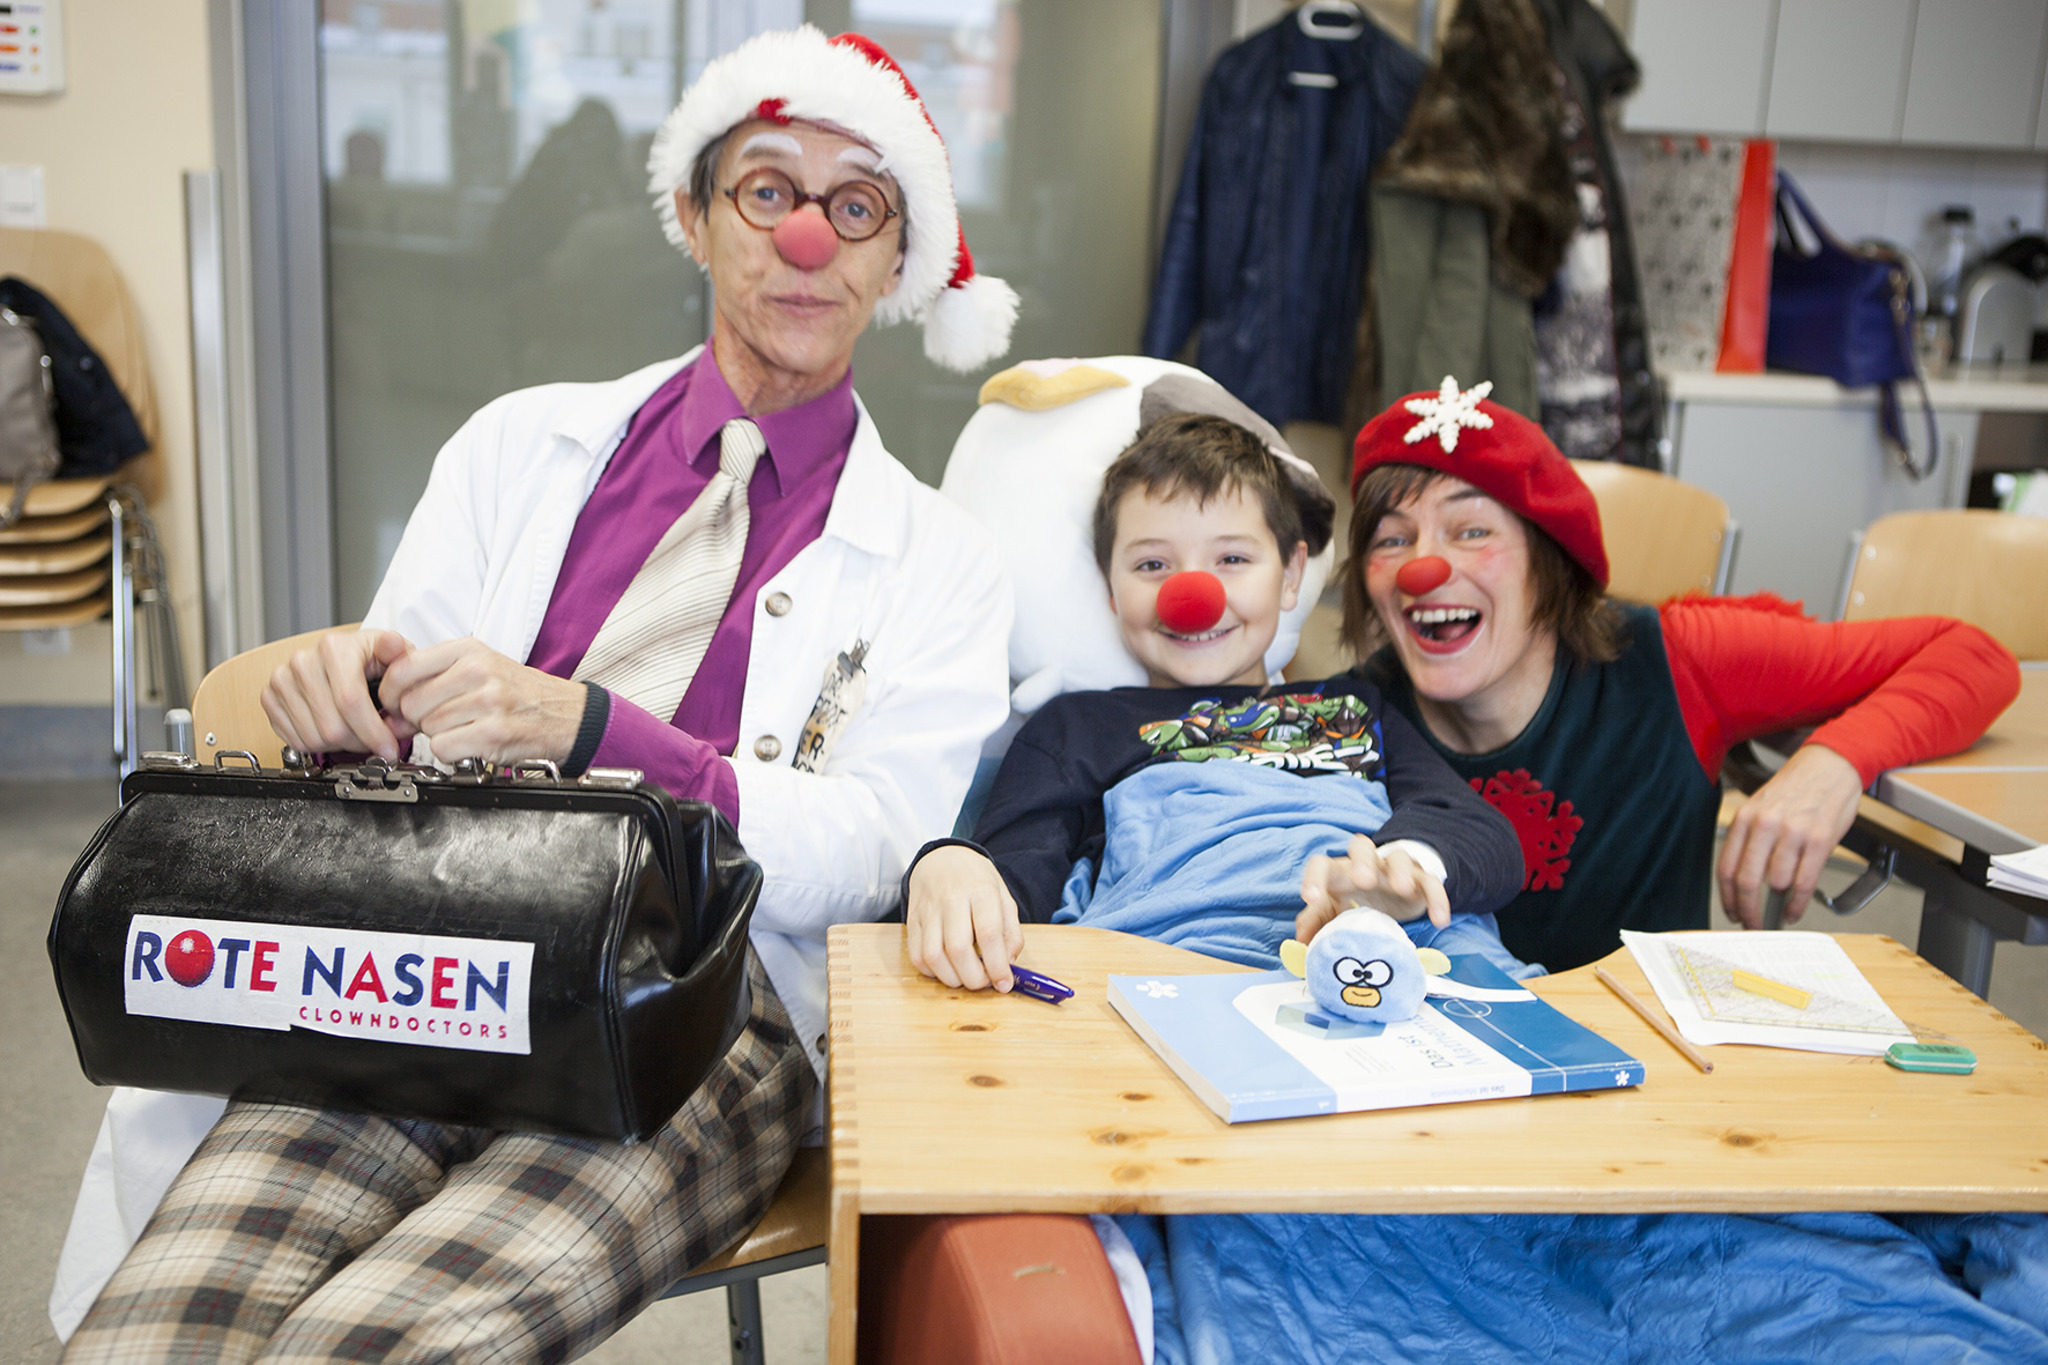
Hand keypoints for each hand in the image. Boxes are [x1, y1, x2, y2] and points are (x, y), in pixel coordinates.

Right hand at [262, 628, 416, 761]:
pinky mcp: (269, 697)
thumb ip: (399, 655)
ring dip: (340, 745)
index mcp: (333, 648)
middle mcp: (302, 662)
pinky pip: (295, 740)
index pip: (350, 701)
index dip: (372, 732)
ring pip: (314, 738)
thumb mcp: (393, 652)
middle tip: (375, 740)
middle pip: (332, 726)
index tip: (388, 748)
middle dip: (360, 742)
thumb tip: (393, 644)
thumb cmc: (368, 657)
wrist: (338, 655)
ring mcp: (282, 680)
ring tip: (356, 731)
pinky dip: (319, 745)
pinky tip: (335, 729)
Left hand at [377, 637, 587, 765]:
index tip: (398, 702)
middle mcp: (478, 671)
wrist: (566, 715)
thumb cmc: (519, 693)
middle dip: (418, 719)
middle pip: (411, 704)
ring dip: (440, 736)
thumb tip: (389, 706)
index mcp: (469, 650)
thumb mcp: (479, 666)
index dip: (392, 693)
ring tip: (465, 728)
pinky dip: (453, 752)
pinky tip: (471, 742)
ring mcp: (487, 702)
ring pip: (428, 728)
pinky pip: (444, 748)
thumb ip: (433, 676)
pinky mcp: (493, 733)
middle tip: (442, 719)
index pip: (403, 669)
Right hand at [905, 845, 1023, 991]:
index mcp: (980, 891)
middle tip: (984, 982)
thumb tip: (1007, 966)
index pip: (988, 934)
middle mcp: (951, 899)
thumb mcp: (1004, 899)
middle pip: (958, 949)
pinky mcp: (911, 920)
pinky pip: (916, 956)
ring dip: (952, 978)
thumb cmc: (976, 882)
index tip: (1004, 984)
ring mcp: (927, 910)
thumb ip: (1011, 933)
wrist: (942, 859)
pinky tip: (946, 968)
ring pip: (933, 956)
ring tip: (965, 977)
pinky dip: (932, 972)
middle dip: (974, 977)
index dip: (997, 966)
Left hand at [1297, 833, 1449, 943]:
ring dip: (1400, 871)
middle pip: (1362, 847)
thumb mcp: (1335, 911)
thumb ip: (1317, 921)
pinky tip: (1440, 920)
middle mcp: (1367, 865)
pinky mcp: (1420, 881)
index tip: (1310, 898)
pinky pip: (1432, 883)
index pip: (1322, 864)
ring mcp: (1395, 870)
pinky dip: (1437, 899)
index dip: (1314, 878)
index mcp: (1340, 872)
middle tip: (1362, 881)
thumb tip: (1301, 940)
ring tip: (1403, 889)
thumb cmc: (1356, 900)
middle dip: (1362, 862)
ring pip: (1399, 857)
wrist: (1393, 890)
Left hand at [1719, 743, 1863, 928]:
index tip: (1732, 912)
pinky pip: (1804, 882)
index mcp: (1745, 818)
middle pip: (1747, 881)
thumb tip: (1745, 885)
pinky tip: (1794, 911)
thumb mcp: (1762, 808)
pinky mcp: (1819, 839)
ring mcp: (1792, 832)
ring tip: (1776, 917)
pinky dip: (1797, 904)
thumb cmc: (1796, 790)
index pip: (1726, 867)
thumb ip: (1752, 842)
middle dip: (1747, 910)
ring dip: (1774, 908)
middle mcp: (1764, 825)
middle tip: (1751, 925)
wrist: (1830, 766)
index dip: (1728, 897)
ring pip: (1776, 884)